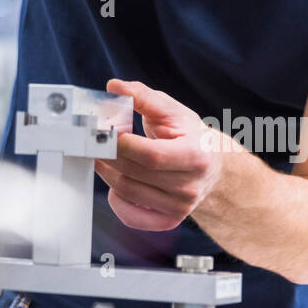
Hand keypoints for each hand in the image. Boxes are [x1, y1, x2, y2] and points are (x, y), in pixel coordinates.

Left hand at [94, 78, 229, 231]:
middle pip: (134, 174)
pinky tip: (117, 179)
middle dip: (107, 155)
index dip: (121, 143)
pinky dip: (115, 199)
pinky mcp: (168, 221)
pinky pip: (130, 216)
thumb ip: (142, 96)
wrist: (213, 167)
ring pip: (127, 192)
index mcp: (195, 156)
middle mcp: (190, 187)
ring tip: (102, 155)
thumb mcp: (172, 111)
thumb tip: (114, 87)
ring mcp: (180, 208)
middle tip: (94, 140)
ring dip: (106, 172)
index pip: (151, 155)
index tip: (103, 130)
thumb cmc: (190, 135)